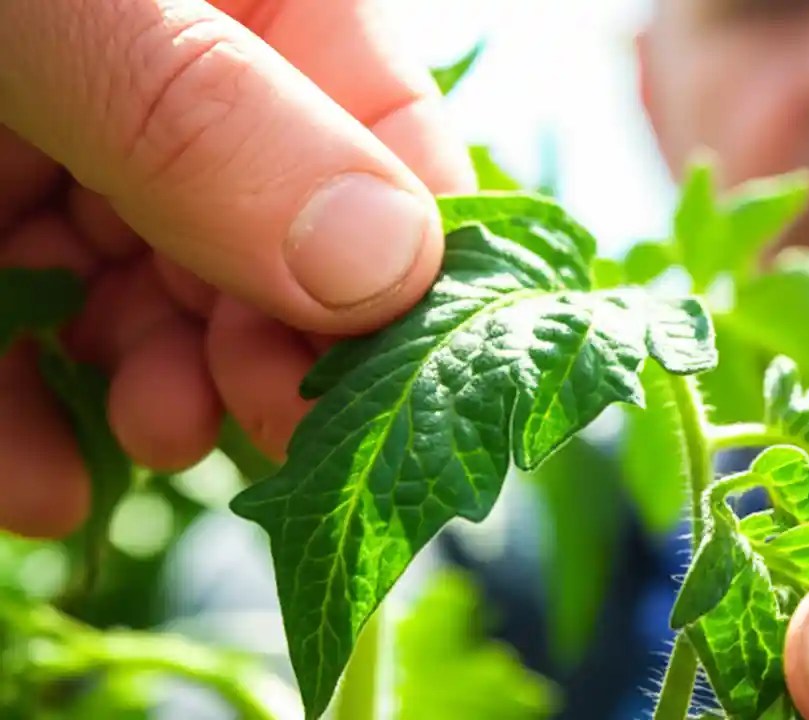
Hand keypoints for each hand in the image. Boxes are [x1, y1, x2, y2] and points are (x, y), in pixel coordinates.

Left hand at [0, 0, 473, 537]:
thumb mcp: (65, 15)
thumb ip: (212, 123)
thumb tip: (391, 269)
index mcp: (259, 1)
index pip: (389, 139)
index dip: (401, 276)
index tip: (377, 389)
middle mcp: (188, 81)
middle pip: (281, 242)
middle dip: (274, 348)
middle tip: (255, 412)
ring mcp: (78, 151)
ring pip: (161, 299)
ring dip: (168, 394)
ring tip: (154, 435)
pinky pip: (32, 325)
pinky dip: (33, 415)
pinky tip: (41, 481)